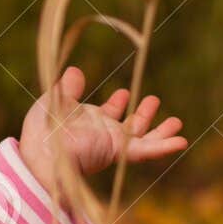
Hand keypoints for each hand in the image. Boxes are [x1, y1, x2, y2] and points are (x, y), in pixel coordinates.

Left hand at [18, 66, 186, 190]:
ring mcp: (111, 144)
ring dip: (159, 132)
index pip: (108, 115)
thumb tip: (75, 72)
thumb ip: (67, 89)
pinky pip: (145, 150)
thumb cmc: (40, 130)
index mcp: (88, 124)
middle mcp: (102, 136)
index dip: (117, 104)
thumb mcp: (55, 102)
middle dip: (143, 116)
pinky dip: (164, 146)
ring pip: (142, 140)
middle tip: (154, 100)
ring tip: (176, 121)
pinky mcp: (117, 151)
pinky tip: (181, 141)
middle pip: (129, 128)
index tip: (123, 93)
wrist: (41, 151)